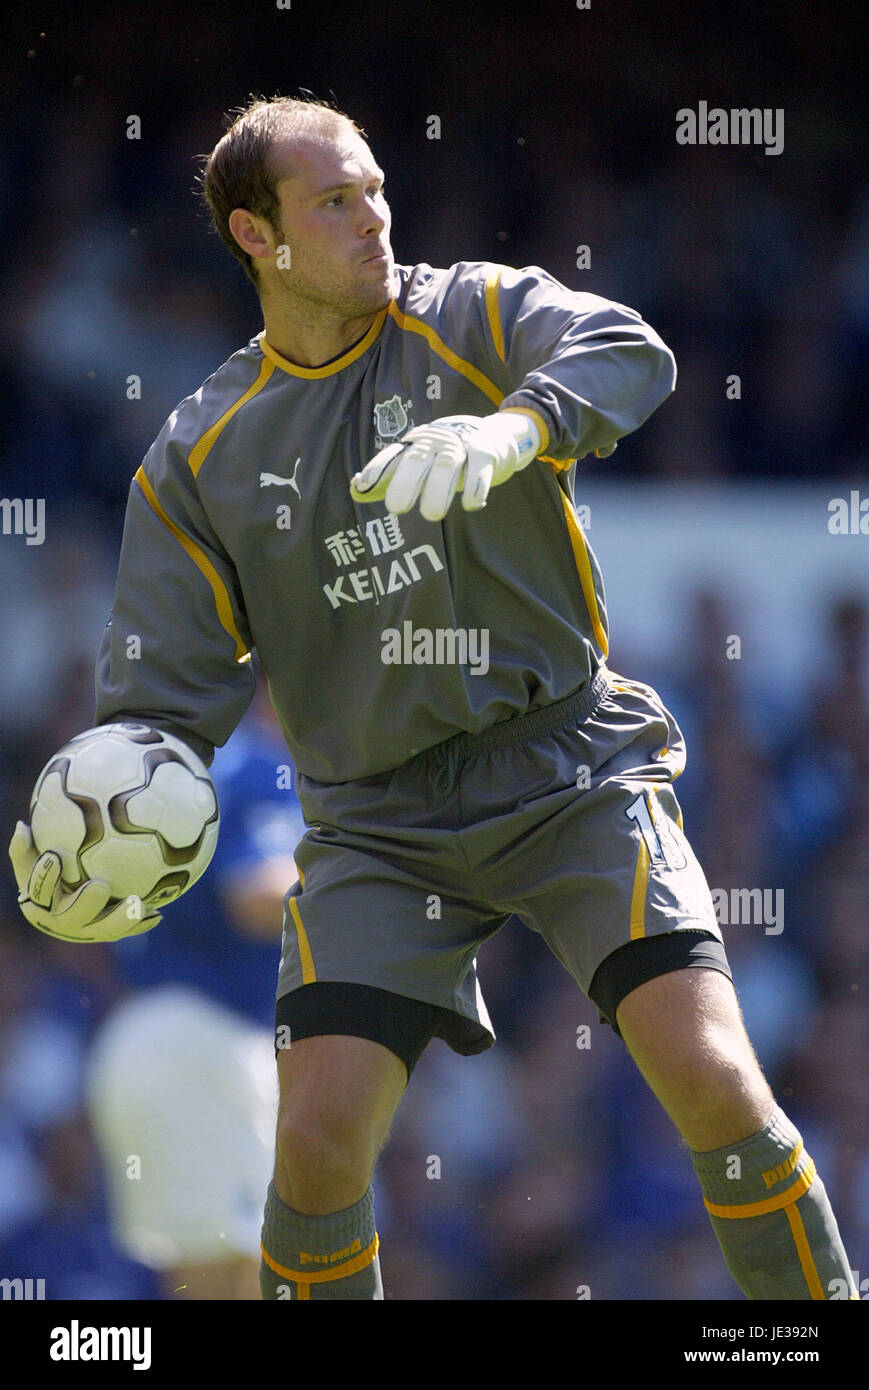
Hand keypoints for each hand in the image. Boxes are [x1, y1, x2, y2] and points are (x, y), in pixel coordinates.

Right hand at [8, 821, 161, 943]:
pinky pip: (126, 931)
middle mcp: (61, 923)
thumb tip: (20, 826)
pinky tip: (158, 913)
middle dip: (84, 904)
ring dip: (121, 918)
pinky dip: (141, 924)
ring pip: (104, 930)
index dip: (44, 876)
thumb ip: (26, 848)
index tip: (53, 854)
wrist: (65, 899)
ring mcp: (86, 931)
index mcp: (38, 904)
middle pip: (71, 918)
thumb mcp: (33, 859)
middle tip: (100, 885)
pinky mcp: (107, 934)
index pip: (37, 892)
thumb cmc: (51, 871)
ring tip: (138, 903)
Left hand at [350, 411, 541, 520]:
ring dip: (439, 489)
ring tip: (431, 515)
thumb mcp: (418, 464)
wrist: (492, 434)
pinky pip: (479, 467)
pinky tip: (471, 505)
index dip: (377, 470)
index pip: (392, 456)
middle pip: (416, 459)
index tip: (361, 486)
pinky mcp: (485, 451)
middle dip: (405, 482)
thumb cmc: (446, 456)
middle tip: (396, 508)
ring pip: (447, 465)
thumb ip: (389, 479)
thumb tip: (354, 489)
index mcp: (414, 445)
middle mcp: (434, 442)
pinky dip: (476, 487)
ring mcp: (460, 445)